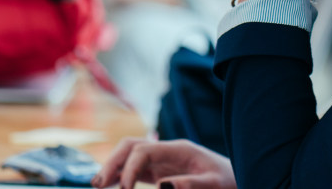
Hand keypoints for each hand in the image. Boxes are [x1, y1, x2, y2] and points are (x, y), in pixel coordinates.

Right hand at [93, 138, 234, 188]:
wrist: (234, 178)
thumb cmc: (227, 181)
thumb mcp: (214, 184)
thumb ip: (191, 184)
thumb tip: (163, 185)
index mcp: (179, 149)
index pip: (144, 150)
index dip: (129, 168)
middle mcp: (167, 150)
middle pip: (131, 146)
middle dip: (113, 161)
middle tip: (98, 184)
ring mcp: (162, 159)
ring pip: (129, 155)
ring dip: (113, 166)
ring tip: (97, 184)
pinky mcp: (160, 170)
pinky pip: (135, 167)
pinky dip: (120, 174)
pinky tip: (109, 184)